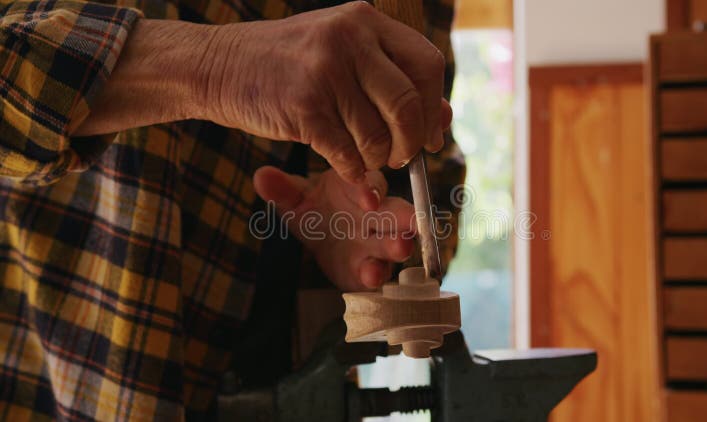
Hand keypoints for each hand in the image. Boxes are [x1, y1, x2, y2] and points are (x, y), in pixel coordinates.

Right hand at [203, 1, 451, 181]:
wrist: (218, 66)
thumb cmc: (287, 64)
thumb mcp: (340, 50)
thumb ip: (388, 75)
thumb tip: (444, 117)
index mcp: (366, 21)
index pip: (427, 65)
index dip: (435, 107)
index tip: (430, 135)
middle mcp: (350, 39)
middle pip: (409, 104)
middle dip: (410, 142)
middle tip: (401, 157)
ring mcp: (326, 71)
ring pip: (378, 135)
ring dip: (378, 160)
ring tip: (366, 159)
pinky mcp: (303, 106)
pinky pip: (347, 154)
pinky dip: (353, 171)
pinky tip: (347, 168)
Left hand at [253, 166, 415, 290]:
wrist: (321, 237)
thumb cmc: (315, 210)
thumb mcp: (295, 200)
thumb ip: (282, 190)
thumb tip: (261, 176)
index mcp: (360, 188)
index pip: (371, 183)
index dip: (371, 190)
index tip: (367, 200)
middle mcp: (378, 214)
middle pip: (397, 213)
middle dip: (405, 221)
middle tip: (410, 228)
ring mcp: (379, 243)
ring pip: (397, 242)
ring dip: (399, 247)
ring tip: (400, 250)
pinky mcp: (373, 267)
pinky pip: (380, 271)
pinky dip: (376, 275)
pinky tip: (370, 278)